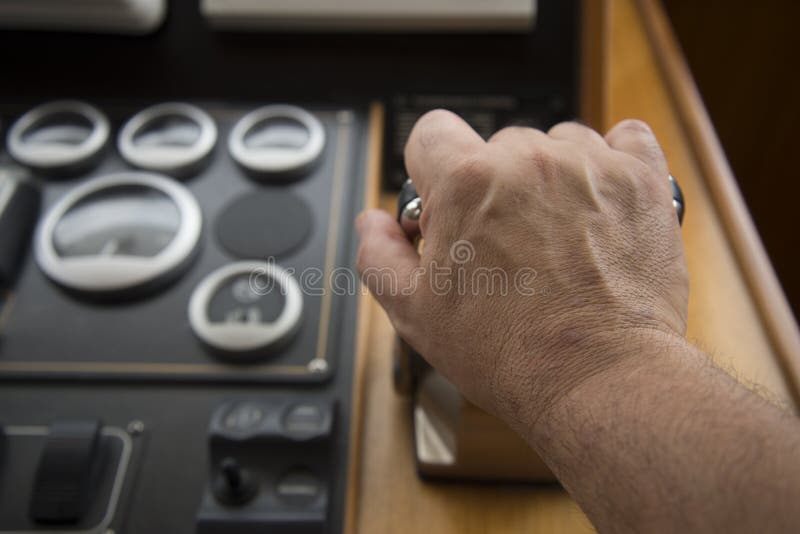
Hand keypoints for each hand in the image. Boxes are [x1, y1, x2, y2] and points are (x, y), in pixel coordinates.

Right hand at [355, 110, 687, 429]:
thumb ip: (378, 254)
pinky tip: (598, 201)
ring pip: (555, 143)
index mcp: (467, 182)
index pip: (431, 132)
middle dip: (492, 185)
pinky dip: (609, 162)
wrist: (598, 378)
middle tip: (504, 243)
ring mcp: (590, 166)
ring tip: (557, 236)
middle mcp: (528, 161)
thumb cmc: (510, 353)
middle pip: (495, 145)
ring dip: (549, 177)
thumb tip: (373, 222)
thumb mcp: (414, 313)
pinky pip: (623, 138)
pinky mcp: (641, 181)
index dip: (430, 171)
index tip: (446, 205)